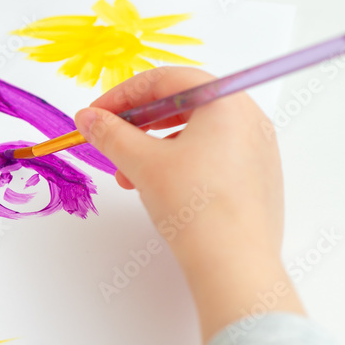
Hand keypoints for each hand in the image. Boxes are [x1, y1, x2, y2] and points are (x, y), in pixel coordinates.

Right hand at [74, 67, 304, 343]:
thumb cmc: (193, 204)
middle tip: (110, 142)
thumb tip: (87, 117)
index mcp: (226, 101)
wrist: (235, 265)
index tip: (96, 114)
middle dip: (138, 123)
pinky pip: (212, 156)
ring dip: (153, 146)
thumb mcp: (141, 162)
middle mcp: (249, 118)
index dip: (124, 94)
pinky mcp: (258, 180)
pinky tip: (158, 189)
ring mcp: (258, 150)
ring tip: (128, 175)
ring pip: (195, 133)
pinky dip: (179, 163)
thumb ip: (110, 133)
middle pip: (182, 104)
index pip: (167, 79)